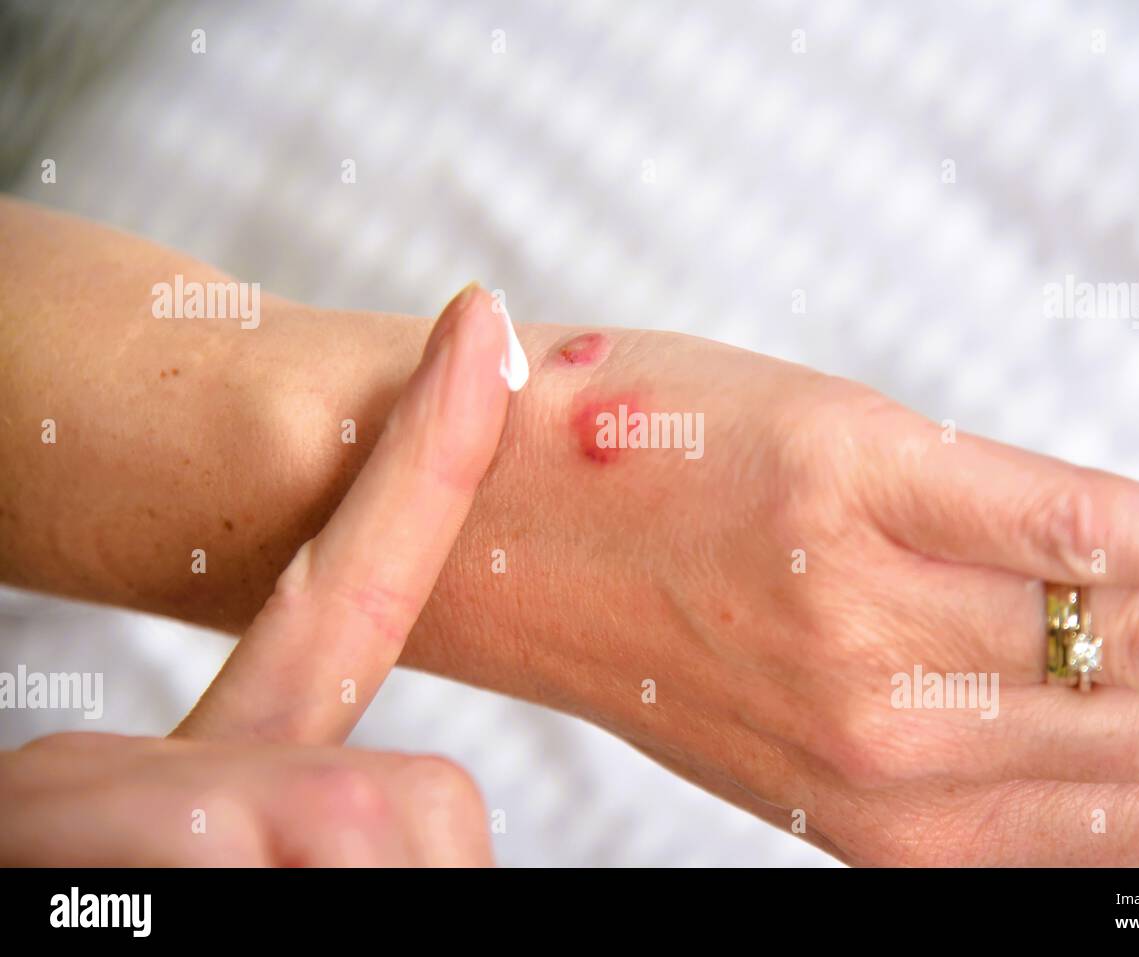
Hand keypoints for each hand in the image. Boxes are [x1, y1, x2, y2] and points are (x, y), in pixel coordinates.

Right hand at [0, 284, 515, 864]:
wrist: (19, 933)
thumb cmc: (102, 917)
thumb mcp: (212, 865)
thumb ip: (305, 805)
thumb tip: (421, 813)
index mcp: (199, 783)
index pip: (348, 594)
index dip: (426, 461)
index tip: (482, 334)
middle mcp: (135, 772)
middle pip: (413, 800)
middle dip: (374, 870)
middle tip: (234, 895)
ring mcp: (100, 802)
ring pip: (376, 824)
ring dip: (312, 900)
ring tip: (163, 916)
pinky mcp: (98, 824)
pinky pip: (260, 839)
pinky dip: (235, 896)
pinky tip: (141, 910)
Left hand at [410, 330, 1138, 864]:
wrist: (485, 519)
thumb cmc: (640, 599)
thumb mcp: (782, 702)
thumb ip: (919, 719)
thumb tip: (1068, 697)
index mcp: (860, 800)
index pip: (1102, 823)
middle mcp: (876, 731)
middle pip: (1133, 744)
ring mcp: (865, 605)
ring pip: (1120, 650)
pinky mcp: (849, 481)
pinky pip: (1060, 528)